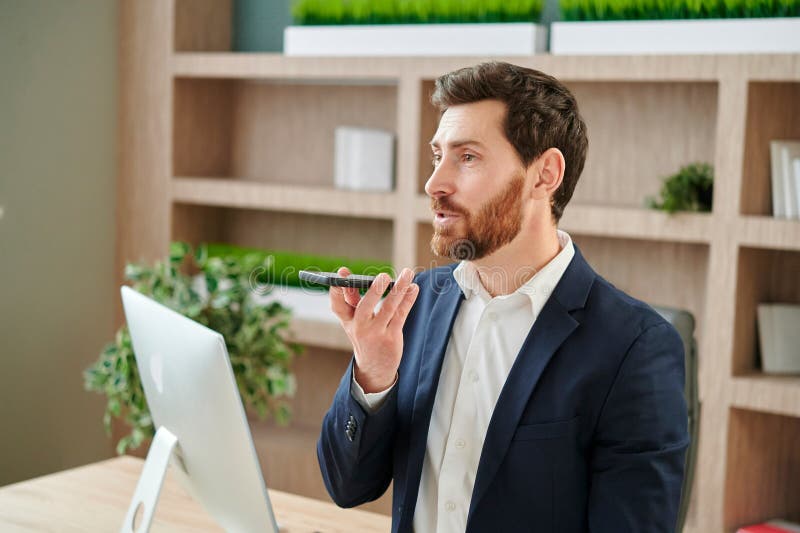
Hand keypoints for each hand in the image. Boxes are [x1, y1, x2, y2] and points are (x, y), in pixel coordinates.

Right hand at [329, 267, 418, 392]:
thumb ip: (354, 299)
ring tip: (408, 273)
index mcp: (347, 320)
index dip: (337, 290)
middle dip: (374, 291)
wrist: (374, 367)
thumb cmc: (365, 336)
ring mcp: (376, 334)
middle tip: (384, 276)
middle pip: (365, 307)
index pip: (337, 304)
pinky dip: (408, 300)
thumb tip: (352, 274)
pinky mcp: (391, 338)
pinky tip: (413, 288)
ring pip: (388, 308)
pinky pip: (401, 315)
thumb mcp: (354, 320)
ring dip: (400, 288)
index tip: (341, 273)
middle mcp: (359, 327)